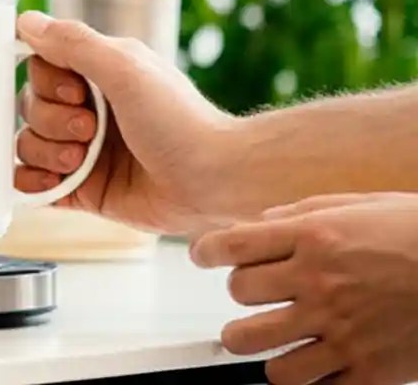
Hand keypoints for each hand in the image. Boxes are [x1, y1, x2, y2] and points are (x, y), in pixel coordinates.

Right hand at [14, 11, 235, 233]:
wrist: (213, 181)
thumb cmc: (179, 120)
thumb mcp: (125, 69)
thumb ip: (73, 43)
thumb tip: (24, 21)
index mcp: (97, 74)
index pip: (40, 67)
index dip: (48, 82)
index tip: (78, 92)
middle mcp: (86, 110)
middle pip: (29, 106)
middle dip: (52, 120)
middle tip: (90, 130)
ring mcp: (81, 150)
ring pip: (27, 143)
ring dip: (46, 151)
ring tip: (82, 161)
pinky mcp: (80, 188)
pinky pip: (31, 181)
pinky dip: (31, 181)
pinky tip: (52, 182)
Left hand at [191, 192, 417, 384]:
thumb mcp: (358, 206)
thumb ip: (300, 216)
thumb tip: (257, 226)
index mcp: (315, 238)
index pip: (228, 247)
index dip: (206, 252)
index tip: (205, 256)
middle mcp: (321, 284)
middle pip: (237, 298)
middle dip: (241, 297)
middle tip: (255, 296)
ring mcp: (343, 330)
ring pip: (258, 351)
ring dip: (257, 343)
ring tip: (268, 335)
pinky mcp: (367, 371)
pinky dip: (300, 376)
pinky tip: (308, 360)